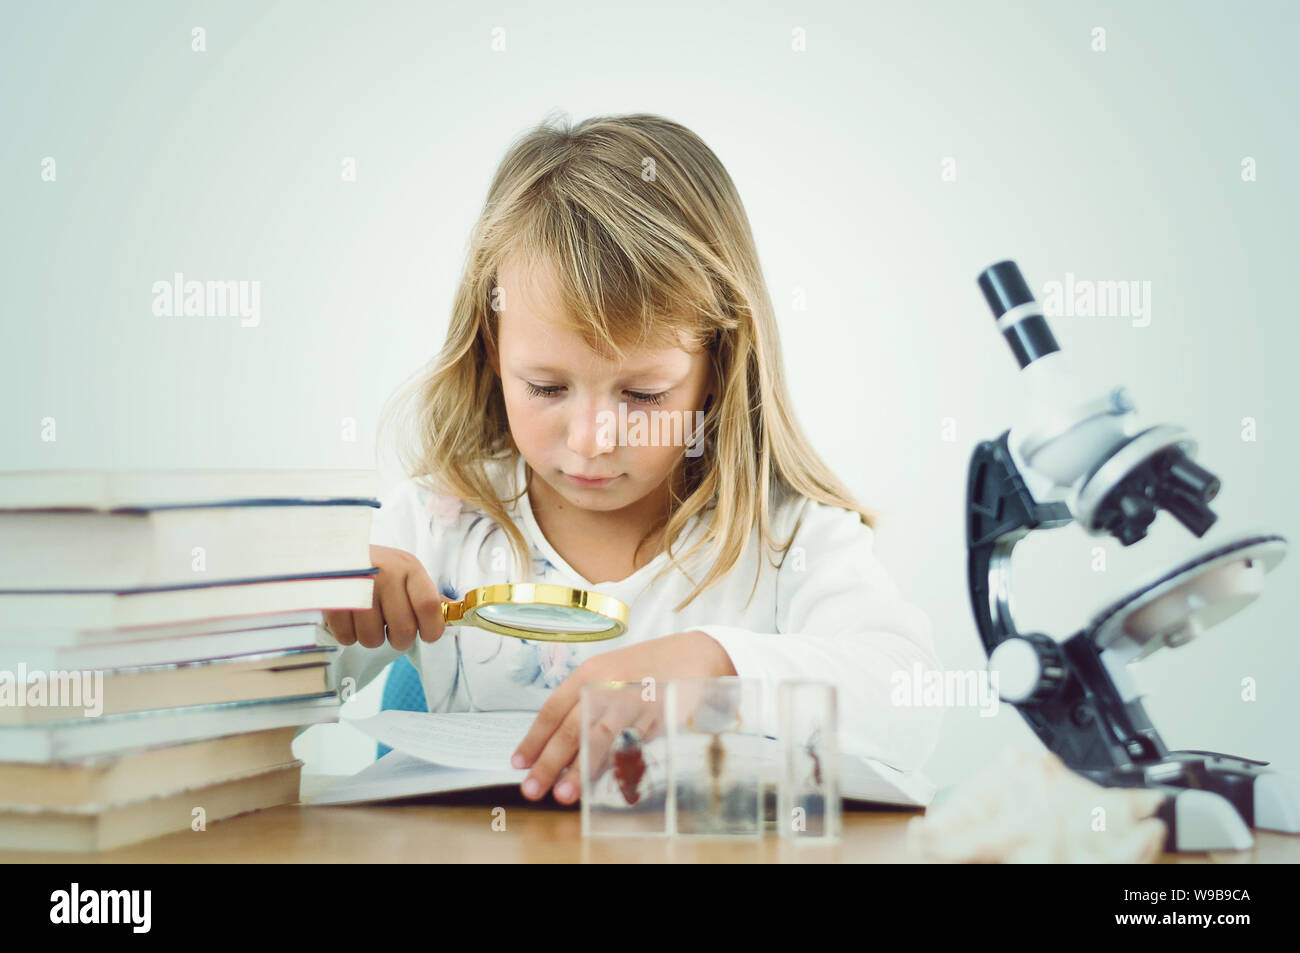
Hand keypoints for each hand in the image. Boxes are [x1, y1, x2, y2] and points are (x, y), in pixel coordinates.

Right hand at [322, 545, 452, 650]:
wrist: (332, 551)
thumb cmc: (376, 566)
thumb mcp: (405, 571)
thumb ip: (427, 594)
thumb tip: (455, 612)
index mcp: (408, 567)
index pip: (428, 605)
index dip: (432, 628)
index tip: (427, 635)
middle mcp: (385, 574)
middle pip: (403, 629)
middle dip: (400, 639)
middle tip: (392, 630)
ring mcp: (357, 586)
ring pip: (373, 638)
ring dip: (372, 637)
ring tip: (368, 619)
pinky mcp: (333, 599)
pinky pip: (347, 637)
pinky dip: (349, 635)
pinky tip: (350, 618)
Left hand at [511, 630, 737, 803]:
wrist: (697, 651)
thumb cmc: (648, 667)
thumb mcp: (610, 674)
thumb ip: (586, 703)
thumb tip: (560, 747)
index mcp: (590, 673)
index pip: (553, 709)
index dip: (534, 738)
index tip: (519, 764)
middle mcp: (607, 684)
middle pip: (570, 728)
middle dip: (548, 762)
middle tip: (532, 790)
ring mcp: (634, 699)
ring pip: (599, 738)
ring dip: (579, 769)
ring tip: (563, 795)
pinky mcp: (658, 714)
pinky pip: (634, 745)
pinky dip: (619, 767)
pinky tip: (606, 786)